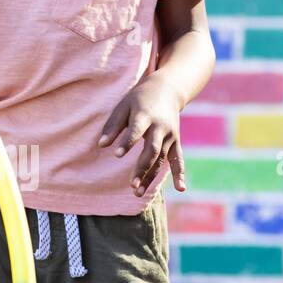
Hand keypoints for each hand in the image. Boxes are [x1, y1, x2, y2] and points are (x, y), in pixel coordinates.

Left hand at [97, 73, 185, 194]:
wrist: (167, 90)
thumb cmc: (139, 99)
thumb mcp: (123, 106)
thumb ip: (113, 126)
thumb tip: (101, 145)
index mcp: (145, 115)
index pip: (136, 130)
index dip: (128, 142)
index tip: (117, 154)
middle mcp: (160, 127)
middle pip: (152, 150)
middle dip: (142, 168)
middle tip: (131, 185)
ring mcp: (170, 136)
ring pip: (161, 159)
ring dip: (150, 176)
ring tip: (137, 192)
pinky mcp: (175, 142)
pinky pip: (178, 160)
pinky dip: (180, 174)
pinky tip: (181, 189)